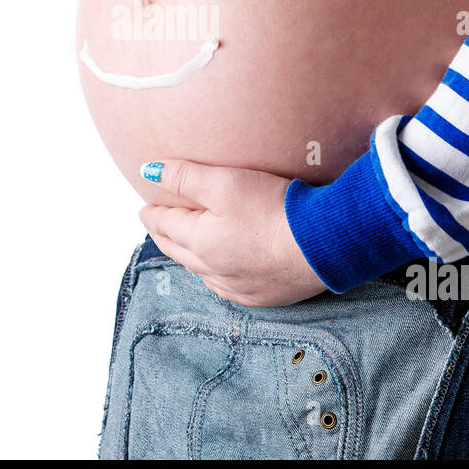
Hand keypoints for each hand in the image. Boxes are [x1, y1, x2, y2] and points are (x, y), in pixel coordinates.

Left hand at [137, 159, 327, 307]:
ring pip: (201, 272)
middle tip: (156, 225)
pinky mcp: (263, 296)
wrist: (323, 245)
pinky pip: (227, 288)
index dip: (153, 214)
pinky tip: (220, 272)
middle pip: (178, 251)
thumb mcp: (225, 182)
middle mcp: (213, 269)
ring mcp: (238, 286)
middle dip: (164, 236)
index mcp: (200, 242)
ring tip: (185, 245)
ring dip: (188, 257)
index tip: (145, 207)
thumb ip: (185, 176)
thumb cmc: (274, 209)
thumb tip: (148, 172)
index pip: (165, 225)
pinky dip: (216, 276)